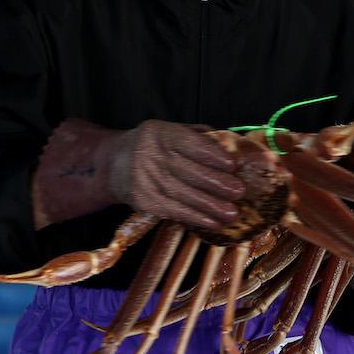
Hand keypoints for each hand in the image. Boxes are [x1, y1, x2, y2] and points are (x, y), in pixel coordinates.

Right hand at [32, 119, 244, 230]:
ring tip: (232, 213)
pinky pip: (172, 210)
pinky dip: (195, 217)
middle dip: (215, 183)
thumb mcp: (169, 131)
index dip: (211, 155)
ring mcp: (144, 179)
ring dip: (209, 206)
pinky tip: (213, 222)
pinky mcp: (142, 201)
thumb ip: (198, 135)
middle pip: (186, 171)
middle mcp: (149, 155)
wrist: (114, 164)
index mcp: (159, 133)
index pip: (188, 143)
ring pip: (181, 194)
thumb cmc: (154, 146)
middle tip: (239, 192)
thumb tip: (231, 144)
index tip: (233, 165)